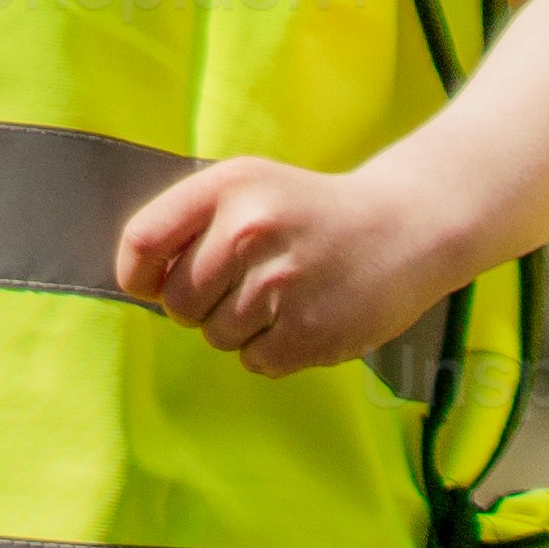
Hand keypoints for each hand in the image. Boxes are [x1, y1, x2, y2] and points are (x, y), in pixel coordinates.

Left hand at [116, 154, 469, 376]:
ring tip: (286, 297)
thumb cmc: (315, 213)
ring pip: (216, 336)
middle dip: (201, 305)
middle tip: (248, 285)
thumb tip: (141, 285)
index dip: (140, 274)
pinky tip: (306, 316)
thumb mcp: (253, 188)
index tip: (155, 283)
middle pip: (178, 302)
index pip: (142, 241)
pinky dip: (274, 349)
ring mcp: (281, 283)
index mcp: (230, 187)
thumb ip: (192, 223)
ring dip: (242, 328)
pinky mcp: (309, 330)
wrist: (408, 229)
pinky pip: (255, 360)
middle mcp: (251, 230)